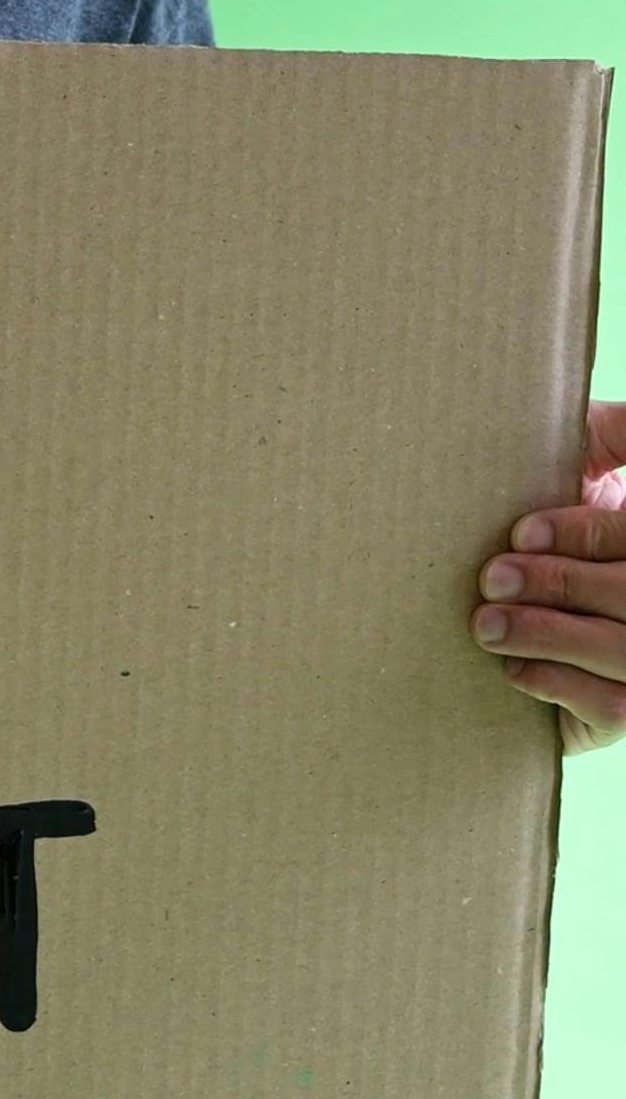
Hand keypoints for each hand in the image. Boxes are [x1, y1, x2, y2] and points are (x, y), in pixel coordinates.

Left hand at [470, 396, 625, 758]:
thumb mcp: (595, 460)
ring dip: (548, 637)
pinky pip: (612, 709)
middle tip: (491, 578)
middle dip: (559, 586)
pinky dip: (558, 686)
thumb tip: (575, 389)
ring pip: (622, 656)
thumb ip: (613, 431)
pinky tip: (513, 668)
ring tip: (486, 624)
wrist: (544, 585)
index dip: (584, 534)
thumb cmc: (572, 505)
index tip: (520, 531)